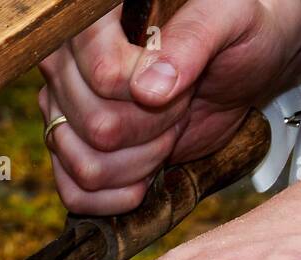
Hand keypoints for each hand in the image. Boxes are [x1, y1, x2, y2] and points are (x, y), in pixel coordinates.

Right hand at [40, 0, 300, 212]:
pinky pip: (73, 192)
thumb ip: (192, 41)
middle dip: (153, 129)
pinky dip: (113, 198)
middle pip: (97, 125)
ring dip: (139, 163)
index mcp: (94, 22)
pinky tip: (142, 181)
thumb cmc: (236, 32)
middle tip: (180, 107)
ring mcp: (62, 110)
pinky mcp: (70, 149)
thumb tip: (148, 90)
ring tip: (165, 136)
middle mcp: (66, 64)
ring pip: (86, 164)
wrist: (238, 67)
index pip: (104, 76)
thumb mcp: (230, 19)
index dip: (150, 94)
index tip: (183, 83)